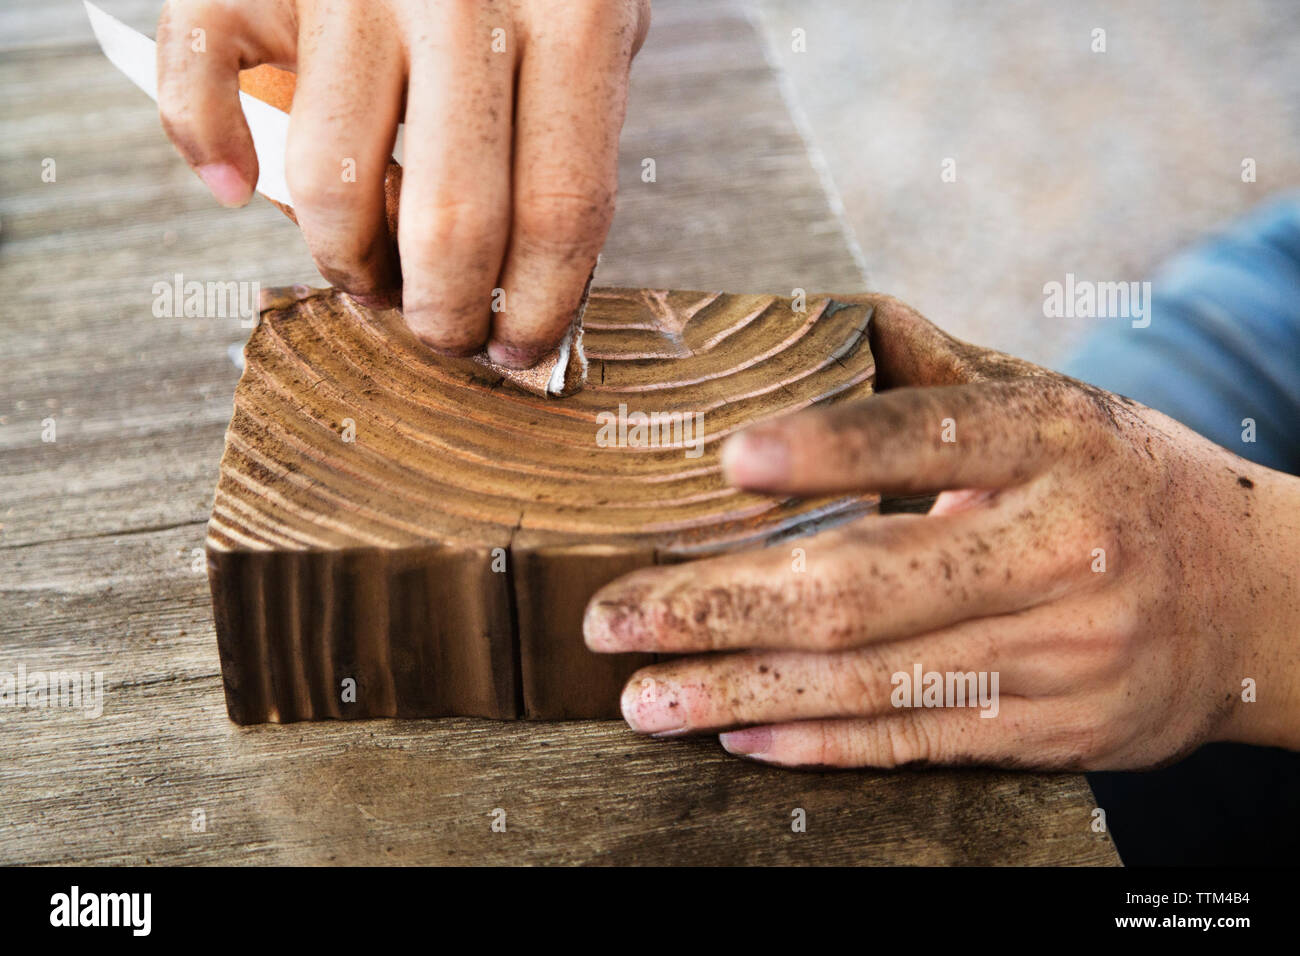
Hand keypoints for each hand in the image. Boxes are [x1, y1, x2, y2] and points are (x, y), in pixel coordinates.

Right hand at [156, 0, 649, 365]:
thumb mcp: (592, 17)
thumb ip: (569, 131)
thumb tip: (536, 289)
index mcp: (570, 12)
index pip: (559, 213)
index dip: (541, 310)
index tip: (521, 349)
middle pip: (450, 224)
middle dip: (445, 315)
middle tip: (444, 332)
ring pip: (330, 186)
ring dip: (349, 263)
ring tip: (371, 273)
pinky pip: (201, 82)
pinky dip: (206, 148)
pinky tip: (239, 186)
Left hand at [584, 295, 1299, 768]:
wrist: (1261, 603)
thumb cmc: (1127, 486)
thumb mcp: (1060, 407)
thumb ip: (942, 379)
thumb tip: (824, 322)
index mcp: (1058, 441)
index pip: (935, 435)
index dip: (833, 449)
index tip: (730, 458)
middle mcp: (1059, 549)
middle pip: (869, 586)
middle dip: (722, 606)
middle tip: (614, 618)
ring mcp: (1060, 653)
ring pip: (874, 681)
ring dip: (741, 690)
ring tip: (644, 696)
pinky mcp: (1055, 730)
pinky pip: (918, 739)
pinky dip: (819, 744)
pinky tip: (737, 733)